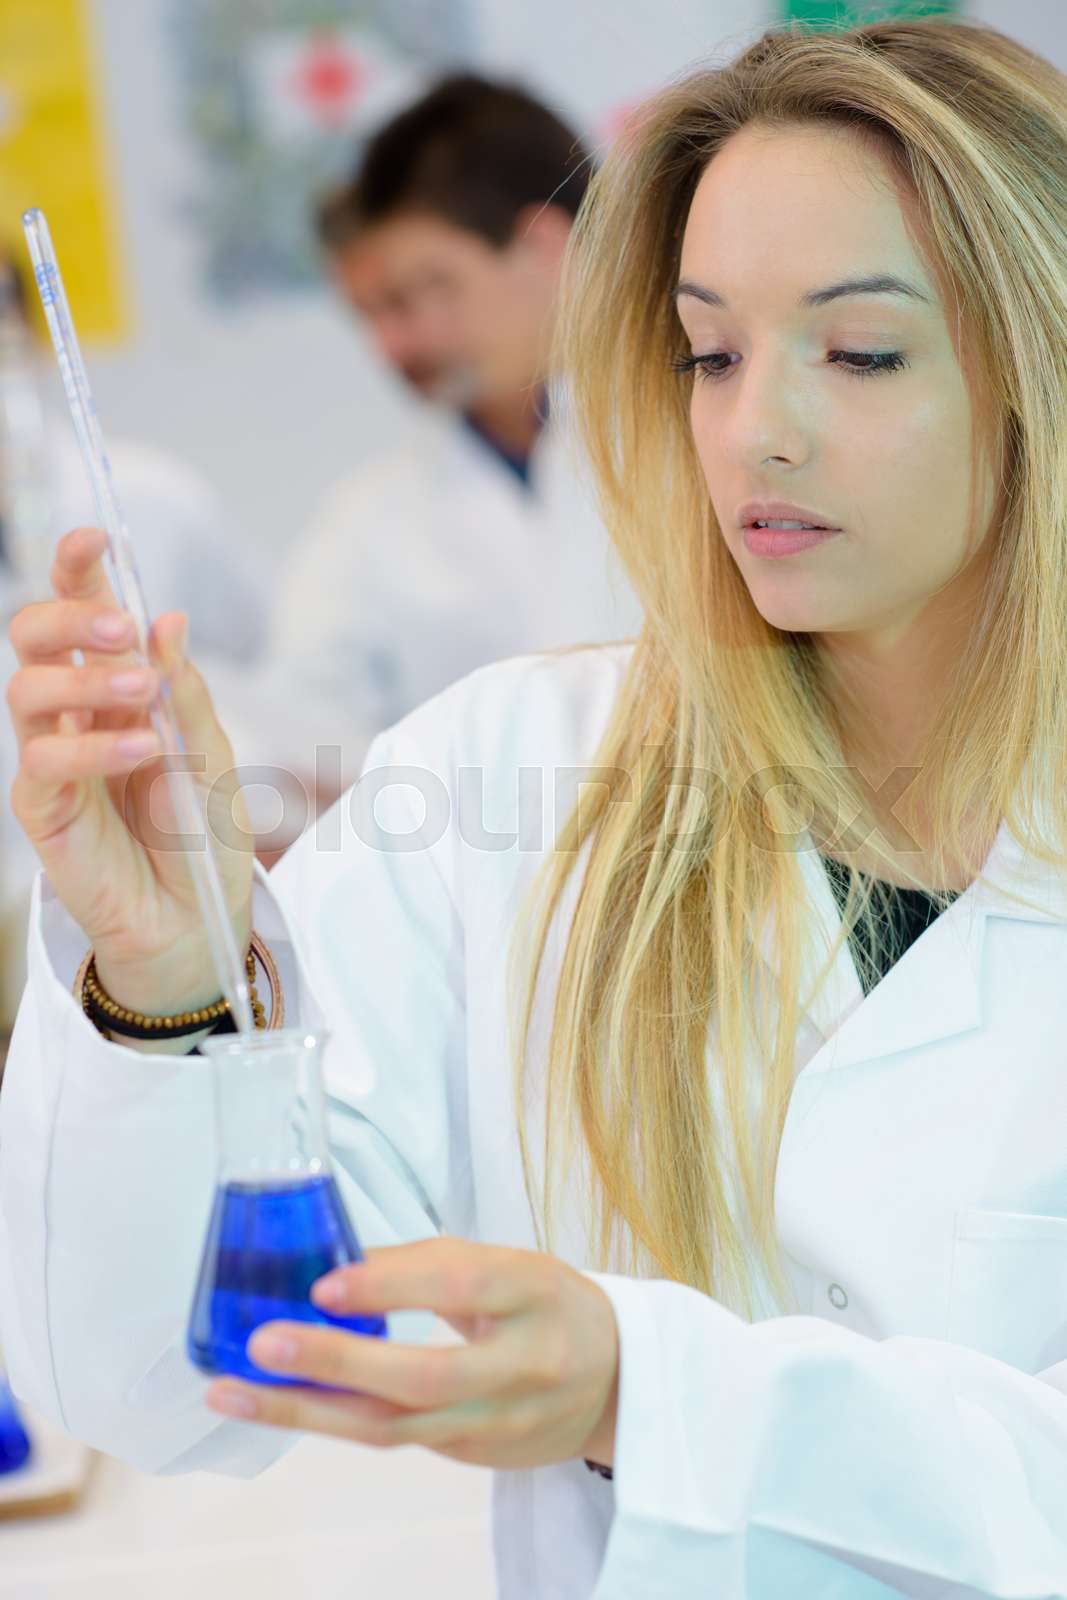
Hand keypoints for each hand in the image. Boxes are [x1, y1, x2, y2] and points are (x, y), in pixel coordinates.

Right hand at [6, 526, 252, 1015]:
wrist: (200, 921)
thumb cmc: (202, 834)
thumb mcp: (211, 753)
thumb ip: (186, 692)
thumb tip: (166, 618)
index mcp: (113, 686)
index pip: (80, 614)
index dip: (77, 570)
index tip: (96, 537)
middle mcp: (72, 712)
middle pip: (31, 637)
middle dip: (68, 617)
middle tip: (120, 631)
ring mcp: (51, 758)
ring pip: (27, 689)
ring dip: (86, 680)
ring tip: (144, 695)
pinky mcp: (42, 808)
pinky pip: (45, 760)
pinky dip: (93, 745)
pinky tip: (141, 747)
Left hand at [204, 1237, 619, 1470]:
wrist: (613, 1382)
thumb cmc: (546, 1306)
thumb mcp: (508, 1263)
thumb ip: (429, 1264)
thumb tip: (333, 1265)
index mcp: (533, 1292)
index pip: (461, 1286)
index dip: (392, 1286)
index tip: (325, 1283)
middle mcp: (519, 1365)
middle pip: (423, 1375)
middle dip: (335, 1362)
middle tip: (263, 1343)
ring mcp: (495, 1423)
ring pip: (393, 1426)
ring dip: (306, 1410)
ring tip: (234, 1391)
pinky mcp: (471, 1456)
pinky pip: (391, 1438)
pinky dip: (331, 1420)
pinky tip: (279, 1401)